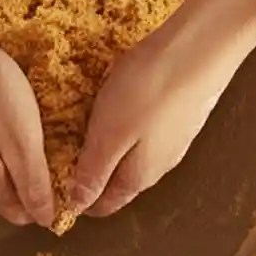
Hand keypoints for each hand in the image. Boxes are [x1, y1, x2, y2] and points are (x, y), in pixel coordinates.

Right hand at [0, 28, 54, 227]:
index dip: (43, 207)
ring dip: (13, 156)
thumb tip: (45, 221)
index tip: (68, 186)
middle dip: (30, 182)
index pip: (17, 212)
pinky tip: (6, 112)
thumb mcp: (22, 140)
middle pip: (2, 189)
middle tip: (59, 155)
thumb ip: (33, 182)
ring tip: (38, 132)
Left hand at [70, 25, 237, 217]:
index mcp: (138, 176)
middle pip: (121, 181)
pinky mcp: (182, 112)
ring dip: (112, 148)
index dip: (80, 200)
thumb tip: (77, 206)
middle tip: (66, 153)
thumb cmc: (148, 92)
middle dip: (95, 174)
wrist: (199, 49)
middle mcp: (160, 164)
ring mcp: (175, 138)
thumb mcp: (108, 136)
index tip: (56, 187)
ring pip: (136, 154)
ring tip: (89, 127)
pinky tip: (121, 104)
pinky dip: (129, 125)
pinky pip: (149, 129)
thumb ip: (94, 172)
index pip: (105, 203)